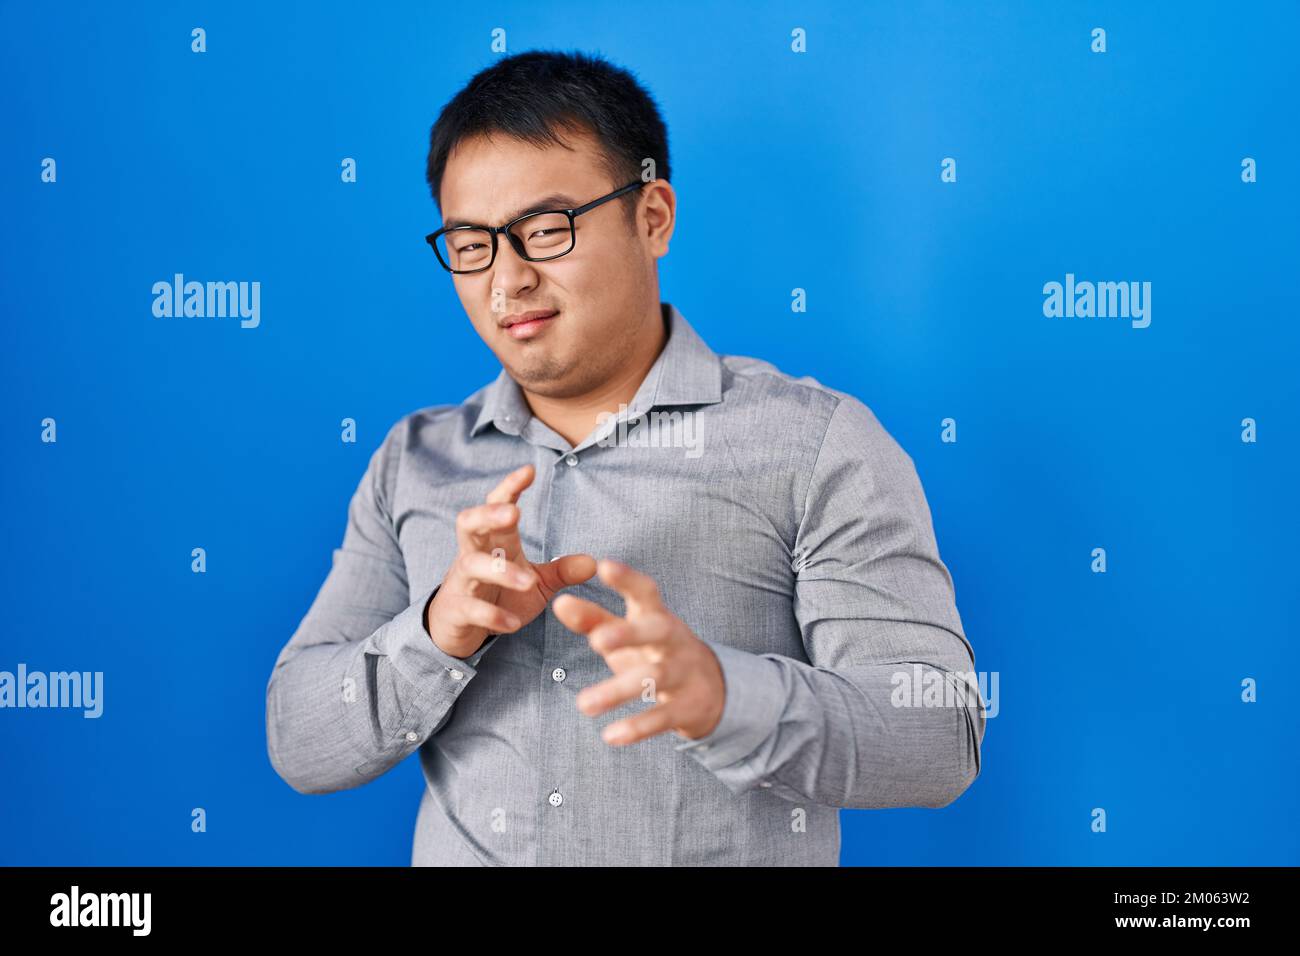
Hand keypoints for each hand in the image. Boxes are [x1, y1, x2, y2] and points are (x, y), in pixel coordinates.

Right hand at [426, 464, 595, 658]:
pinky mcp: (457, 610)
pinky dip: (492, 615)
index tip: (529, 470)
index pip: (497, 505)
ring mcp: (462, 582)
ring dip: (500, 571)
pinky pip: (471, 608)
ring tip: (529, 581)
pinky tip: (513, 623)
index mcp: (495, 542)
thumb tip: (594, 562)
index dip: (510, 487)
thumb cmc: (499, 595)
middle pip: (468, 522)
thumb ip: (561, 571)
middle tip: (513, 513)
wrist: (458, 628)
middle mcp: (474, 554)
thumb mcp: (536, 583)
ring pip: (471, 564)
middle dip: (488, 514)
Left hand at [552, 559, 725, 745]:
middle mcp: (673, 640)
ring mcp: (684, 673)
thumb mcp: (627, 633)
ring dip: (619, 690)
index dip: (627, 578)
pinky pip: (663, 717)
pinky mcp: (687, 707)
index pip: (646, 591)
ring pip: (655, 678)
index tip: (604, 565)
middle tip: (597, 641)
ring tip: (583, 705)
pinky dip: (638, 727)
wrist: (712, 689)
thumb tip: (559, 602)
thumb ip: (594, 619)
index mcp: (657, 616)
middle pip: (657, 632)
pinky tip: (611, 735)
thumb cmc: (655, 651)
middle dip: (629, 634)